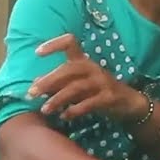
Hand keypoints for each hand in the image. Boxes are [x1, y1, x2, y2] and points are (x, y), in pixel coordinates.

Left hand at [28, 33, 146, 121]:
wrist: (128, 102)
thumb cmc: (98, 90)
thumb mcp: (79, 84)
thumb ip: (59, 83)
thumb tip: (36, 83)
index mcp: (84, 61)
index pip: (70, 43)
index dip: (54, 44)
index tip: (38, 53)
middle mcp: (93, 68)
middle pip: (68, 69)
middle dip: (48, 81)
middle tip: (31, 94)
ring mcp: (102, 82)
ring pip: (76, 87)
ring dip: (58, 99)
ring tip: (44, 109)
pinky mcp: (109, 97)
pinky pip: (89, 103)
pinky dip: (75, 110)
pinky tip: (64, 116)